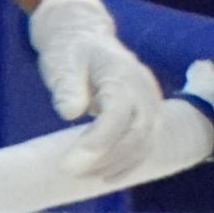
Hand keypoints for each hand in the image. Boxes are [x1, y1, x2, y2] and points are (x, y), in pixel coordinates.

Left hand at [28, 0, 161, 177]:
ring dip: (116, 165)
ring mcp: (151, 103)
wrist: (86, 37)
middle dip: (105, 159)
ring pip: (145, 144)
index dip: (96, 144)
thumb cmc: (71, 51)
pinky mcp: (149, 115)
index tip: (67, 164)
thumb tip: (70, 112)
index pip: (118, 116)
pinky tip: (103, 175)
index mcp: (123, 73)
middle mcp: (144, 90)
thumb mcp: (61, 62)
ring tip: (81, 174)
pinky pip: (146, 145)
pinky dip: (127, 164)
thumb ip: (67, 86)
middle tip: (69, 171)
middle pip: (137, 135)